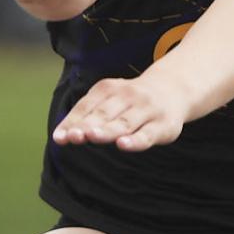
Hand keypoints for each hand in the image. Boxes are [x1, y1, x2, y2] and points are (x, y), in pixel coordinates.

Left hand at [53, 74, 185, 151]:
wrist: (173, 90)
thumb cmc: (131, 102)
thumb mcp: (109, 101)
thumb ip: (87, 118)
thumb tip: (60, 137)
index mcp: (109, 88)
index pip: (87, 107)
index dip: (73, 122)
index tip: (60, 137)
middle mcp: (128, 96)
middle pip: (104, 114)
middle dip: (88, 126)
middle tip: (74, 136)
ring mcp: (146, 110)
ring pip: (124, 123)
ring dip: (107, 130)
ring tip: (92, 137)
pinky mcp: (163, 126)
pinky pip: (147, 135)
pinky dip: (135, 140)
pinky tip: (123, 145)